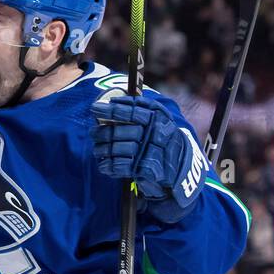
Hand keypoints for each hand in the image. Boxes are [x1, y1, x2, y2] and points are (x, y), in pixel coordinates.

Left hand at [91, 93, 208, 223]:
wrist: (180, 171)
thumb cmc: (162, 142)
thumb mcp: (158, 122)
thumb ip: (140, 111)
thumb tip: (111, 103)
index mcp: (160, 119)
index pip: (133, 111)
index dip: (113, 109)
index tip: (94, 108)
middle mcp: (157, 133)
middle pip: (122, 131)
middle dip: (103, 132)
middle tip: (92, 132)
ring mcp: (153, 152)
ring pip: (119, 148)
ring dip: (103, 149)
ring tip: (97, 149)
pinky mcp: (149, 170)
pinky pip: (123, 166)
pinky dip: (110, 166)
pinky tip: (103, 165)